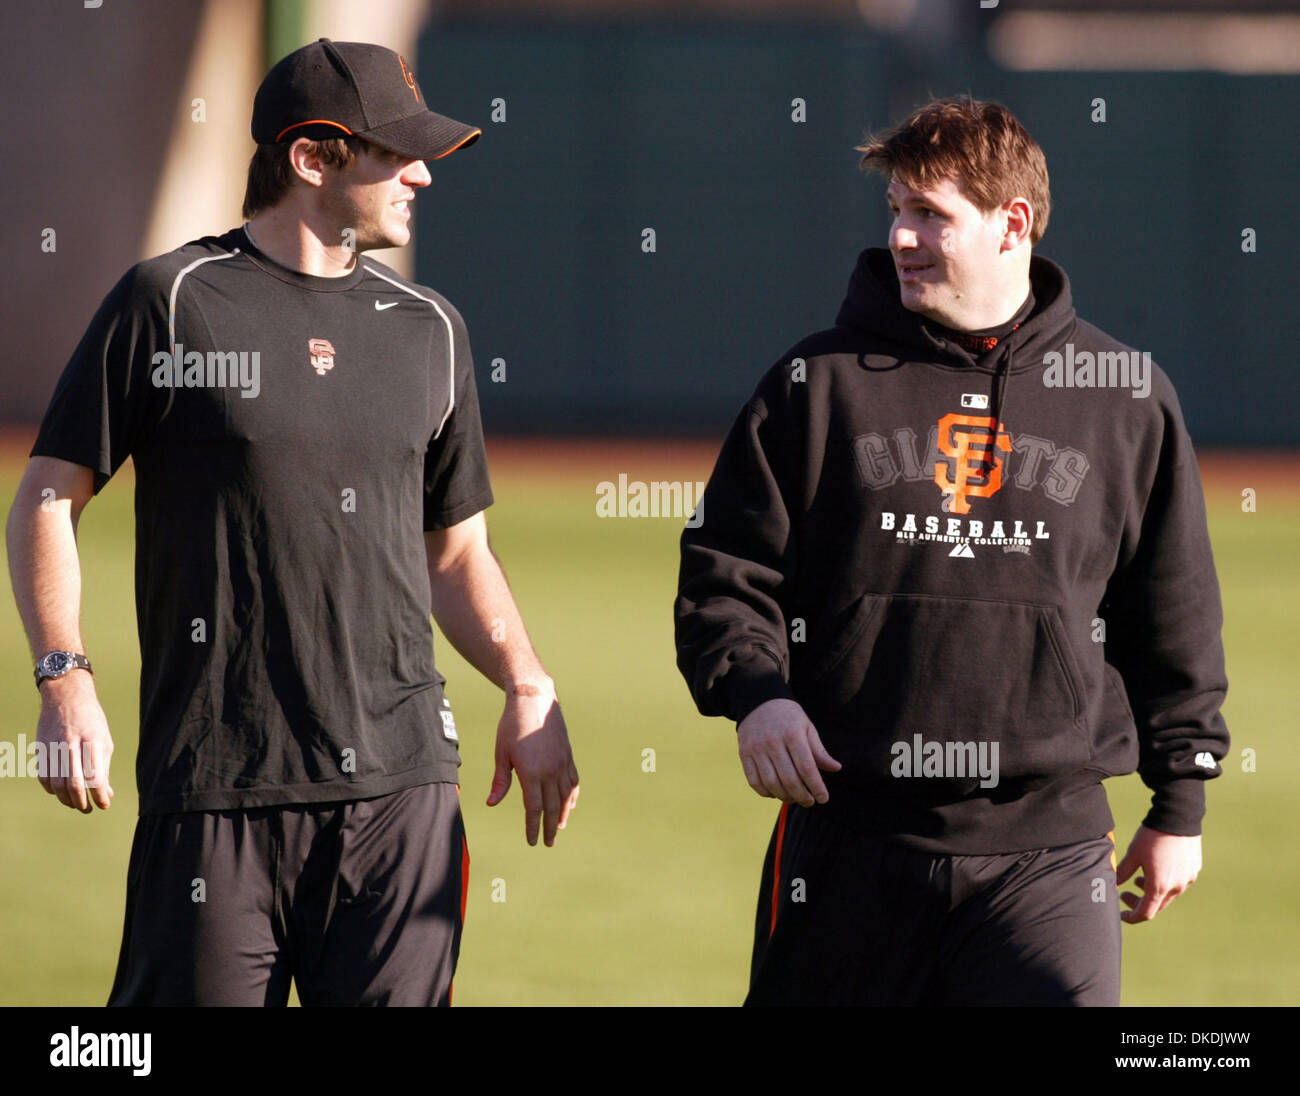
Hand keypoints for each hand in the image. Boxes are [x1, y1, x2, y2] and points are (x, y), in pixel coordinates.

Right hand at [35, 672, 114, 812]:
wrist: (65, 697)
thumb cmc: (91, 720)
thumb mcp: (104, 740)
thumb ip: (104, 767)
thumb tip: (108, 793)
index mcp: (92, 741)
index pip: (96, 776)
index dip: (100, 795)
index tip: (104, 805)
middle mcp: (71, 744)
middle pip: (74, 783)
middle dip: (82, 802)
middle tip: (88, 810)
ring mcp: (53, 747)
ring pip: (57, 784)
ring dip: (66, 799)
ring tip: (76, 804)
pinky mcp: (41, 749)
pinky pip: (44, 777)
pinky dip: (52, 789)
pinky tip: (61, 792)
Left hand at [486, 680, 579, 846]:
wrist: (534, 699)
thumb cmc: (512, 725)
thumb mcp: (501, 752)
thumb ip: (500, 780)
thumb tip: (492, 803)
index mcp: (531, 772)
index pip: (534, 808)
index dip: (533, 827)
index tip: (532, 841)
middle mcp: (550, 770)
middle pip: (553, 807)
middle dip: (550, 827)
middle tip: (548, 842)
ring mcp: (562, 763)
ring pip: (566, 796)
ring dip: (564, 815)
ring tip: (560, 828)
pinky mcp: (568, 755)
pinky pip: (573, 781)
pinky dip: (573, 795)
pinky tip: (571, 804)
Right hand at [737, 698, 840, 805]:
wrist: (758, 700)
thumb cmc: (788, 717)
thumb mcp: (807, 728)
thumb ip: (819, 750)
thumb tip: (836, 768)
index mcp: (792, 734)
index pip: (806, 768)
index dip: (816, 787)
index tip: (823, 798)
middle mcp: (773, 742)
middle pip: (789, 779)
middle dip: (802, 796)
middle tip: (809, 802)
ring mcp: (756, 749)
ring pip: (771, 783)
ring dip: (785, 797)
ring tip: (794, 798)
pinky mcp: (744, 754)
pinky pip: (754, 782)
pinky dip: (766, 793)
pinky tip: (776, 793)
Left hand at [1116, 824, 1200, 922]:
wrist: (1178, 817)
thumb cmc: (1153, 835)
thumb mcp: (1133, 854)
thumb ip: (1123, 872)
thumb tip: (1113, 884)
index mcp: (1160, 886)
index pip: (1145, 913)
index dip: (1131, 917)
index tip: (1121, 913)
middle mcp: (1177, 887)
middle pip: (1157, 905)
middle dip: (1139, 902)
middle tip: (1124, 893)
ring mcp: (1188, 879)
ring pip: (1168, 894)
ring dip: (1151, 891)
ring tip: (1138, 879)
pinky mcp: (1194, 869)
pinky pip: (1178, 882)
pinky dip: (1164, 882)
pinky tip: (1155, 869)